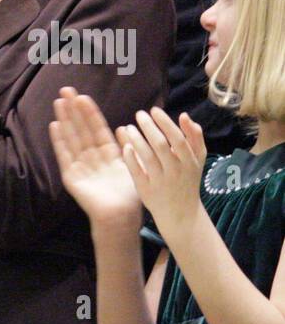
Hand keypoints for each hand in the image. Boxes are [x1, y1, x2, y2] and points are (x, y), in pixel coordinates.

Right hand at [49, 87, 141, 227]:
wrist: (120, 215)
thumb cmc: (129, 195)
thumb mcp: (131, 165)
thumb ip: (126, 146)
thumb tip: (121, 127)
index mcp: (107, 154)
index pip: (96, 128)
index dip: (89, 112)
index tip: (83, 96)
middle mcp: (91, 157)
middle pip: (81, 128)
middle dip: (74, 109)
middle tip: (66, 89)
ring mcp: (79, 165)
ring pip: (71, 137)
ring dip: (65, 119)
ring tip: (58, 101)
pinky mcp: (71, 175)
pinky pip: (64, 154)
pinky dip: (59, 140)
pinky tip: (54, 125)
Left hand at [115, 107, 206, 236]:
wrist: (181, 213)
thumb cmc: (187, 180)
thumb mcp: (198, 161)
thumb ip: (194, 138)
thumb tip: (185, 116)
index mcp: (190, 162)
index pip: (178, 138)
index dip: (165, 123)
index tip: (154, 110)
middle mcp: (176, 172)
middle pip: (161, 146)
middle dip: (149, 127)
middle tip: (139, 114)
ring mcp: (160, 182)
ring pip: (147, 157)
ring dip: (136, 140)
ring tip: (129, 127)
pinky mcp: (146, 190)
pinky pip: (136, 171)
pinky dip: (130, 158)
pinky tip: (125, 146)